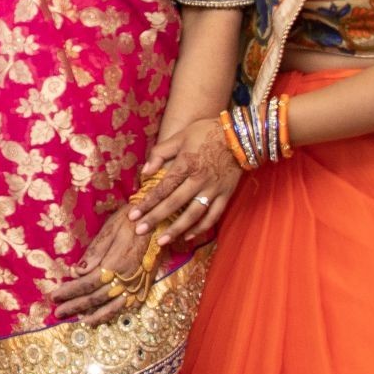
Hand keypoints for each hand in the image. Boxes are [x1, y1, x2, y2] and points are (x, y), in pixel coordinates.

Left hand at [48, 216, 153, 324]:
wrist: (161, 222)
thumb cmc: (131, 221)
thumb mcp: (110, 229)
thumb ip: (94, 252)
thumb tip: (76, 272)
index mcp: (116, 263)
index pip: (87, 283)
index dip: (70, 292)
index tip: (54, 296)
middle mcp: (127, 278)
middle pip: (97, 297)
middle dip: (76, 306)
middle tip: (59, 313)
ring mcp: (137, 285)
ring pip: (113, 306)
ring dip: (94, 315)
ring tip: (79, 320)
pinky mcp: (144, 286)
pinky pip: (128, 306)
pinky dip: (113, 313)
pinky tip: (104, 316)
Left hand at [129, 116, 242, 248]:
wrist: (240, 134)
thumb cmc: (206, 132)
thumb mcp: (180, 136)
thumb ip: (160, 153)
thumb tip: (145, 171)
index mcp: (186, 164)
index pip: (162, 188)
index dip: (147, 203)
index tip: (133, 215)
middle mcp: (198, 180)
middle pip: (174, 204)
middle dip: (155, 219)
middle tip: (140, 231)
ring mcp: (213, 189)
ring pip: (193, 214)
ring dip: (177, 229)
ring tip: (162, 241)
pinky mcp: (226, 195)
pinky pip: (213, 216)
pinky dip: (201, 228)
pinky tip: (188, 235)